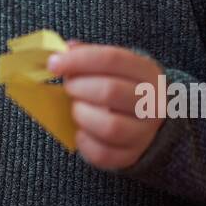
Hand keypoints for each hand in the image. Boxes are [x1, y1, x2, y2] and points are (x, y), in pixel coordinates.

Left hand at [47, 41, 163, 169]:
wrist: (149, 119)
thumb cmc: (123, 86)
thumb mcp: (115, 66)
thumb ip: (90, 55)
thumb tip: (66, 50)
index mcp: (147, 72)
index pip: (112, 59)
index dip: (78, 59)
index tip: (53, 64)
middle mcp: (152, 102)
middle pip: (110, 91)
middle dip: (79, 88)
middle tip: (68, 87)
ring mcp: (145, 132)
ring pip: (110, 127)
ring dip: (82, 115)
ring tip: (76, 108)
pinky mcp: (132, 155)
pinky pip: (104, 154)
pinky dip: (84, 142)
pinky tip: (79, 131)